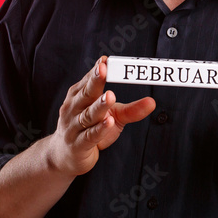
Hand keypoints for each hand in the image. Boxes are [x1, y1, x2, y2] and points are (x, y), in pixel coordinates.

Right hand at [51, 56, 155, 176]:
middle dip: (95, 81)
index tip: (105, 60)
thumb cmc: (87, 130)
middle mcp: (74, 109)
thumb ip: (131, 110)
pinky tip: (109, 122)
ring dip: (99, 105)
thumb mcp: (112, 117)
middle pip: (87, 93)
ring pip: (88, 114)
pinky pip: (90, 136)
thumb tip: (152, 102)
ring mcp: (74, 127)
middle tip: (103, 69)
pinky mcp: (78, 145)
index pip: (89, 80)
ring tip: (110, 95)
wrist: (64, 157)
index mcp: (79, 96)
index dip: (96, 70)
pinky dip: (99, 129)